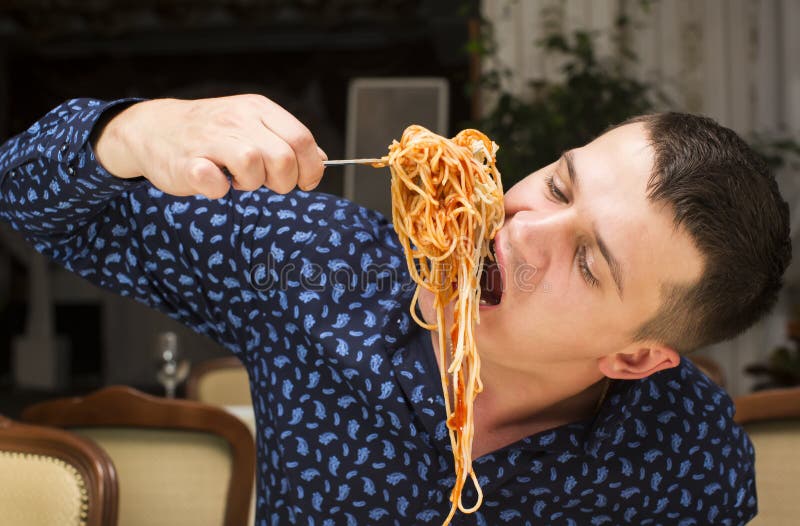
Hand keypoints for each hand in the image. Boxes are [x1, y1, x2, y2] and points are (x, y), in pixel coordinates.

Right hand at [93, 95, 327, 197]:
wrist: (154, 129)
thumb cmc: (212, 133)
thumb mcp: (253, 125)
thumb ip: (287, 140)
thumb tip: (321, 160)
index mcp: (258, 109)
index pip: (302, 139)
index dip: (311, 168)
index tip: (305, 182)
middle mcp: (236, 119)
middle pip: (283, 158)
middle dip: (283, 181)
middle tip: (267, 183)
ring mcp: (210, 140)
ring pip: (253, 167)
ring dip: (252, 184)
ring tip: (237, 179)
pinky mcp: (186, 163)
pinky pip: (214, 183)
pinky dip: (219, 190)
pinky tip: (215, 183)